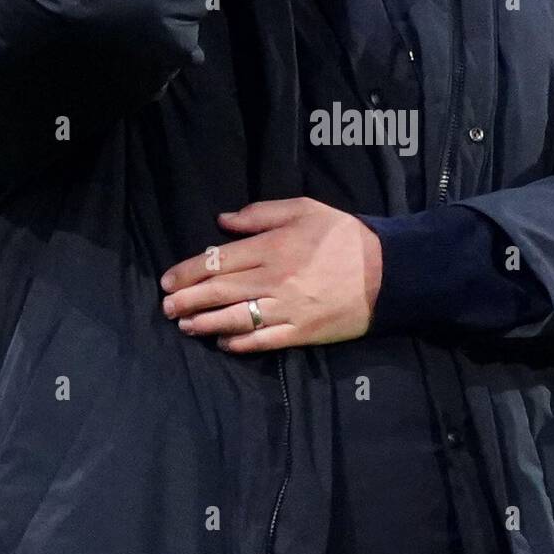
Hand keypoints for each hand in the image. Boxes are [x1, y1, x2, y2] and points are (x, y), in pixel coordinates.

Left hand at [159, 198, 383, 352]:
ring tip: (184, 326)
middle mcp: (273, 280)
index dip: (186, 272)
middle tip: (166, 308)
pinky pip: (262, 341)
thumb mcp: (304, 210)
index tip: (167, 280)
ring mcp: (286, 309)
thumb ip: (260, 214)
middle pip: (218, 292)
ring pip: (233, 319)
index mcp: (272, 247)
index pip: (217, 261)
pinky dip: (238, 343)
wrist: (388, 272)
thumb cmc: (344, 236)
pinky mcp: (301, 332)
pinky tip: (222, 342)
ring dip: (203, 323)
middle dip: (186, 300)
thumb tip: (222, 221)